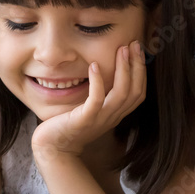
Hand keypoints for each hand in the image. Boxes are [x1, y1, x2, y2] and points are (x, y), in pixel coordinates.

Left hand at [31, 41, 145, 160]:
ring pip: (121, 94)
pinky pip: (96, 100)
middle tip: (134, 44)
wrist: (53, 148)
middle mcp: (112, 117)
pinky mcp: (84, 120)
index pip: (138, 93)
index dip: (141, 71)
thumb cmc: (69, 125)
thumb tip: (103, 70)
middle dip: (137, 66)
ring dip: (123, 69)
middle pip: (135, 91)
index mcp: (115, 114)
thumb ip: (101, 95)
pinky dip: (98, 82)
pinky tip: (94, 65)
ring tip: (121, 49)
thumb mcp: (90, 109)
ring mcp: (99, 119)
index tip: (138, 51)